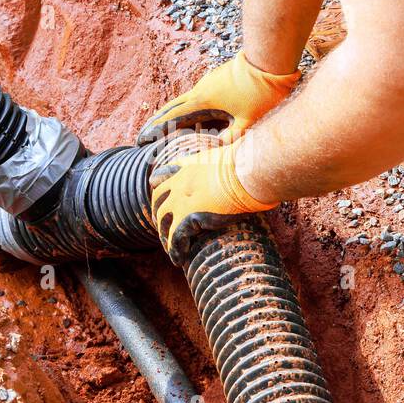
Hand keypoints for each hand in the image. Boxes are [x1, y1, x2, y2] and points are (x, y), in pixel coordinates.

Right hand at [136, 51, 299, 144]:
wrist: (268, 60)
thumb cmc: (259, 91)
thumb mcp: (248, 119)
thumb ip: (234, 136)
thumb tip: (222, 148)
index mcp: (203, 99)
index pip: (174, 114)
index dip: (158, 126)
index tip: (145, 135)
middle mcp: (201, 89)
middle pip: (175, 105)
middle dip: (161, 118)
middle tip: (147, 130)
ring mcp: (208, 82)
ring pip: (187, 99)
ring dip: (176, 111)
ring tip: (168, 124)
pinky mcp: (217, 78)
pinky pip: (199, 95)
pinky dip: (191, 105)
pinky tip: (196, 113)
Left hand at [149, 142, 278, 263]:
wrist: (247, 172)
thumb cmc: (247, 163)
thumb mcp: (229, 152)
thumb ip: (223, 150)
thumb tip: (233, 143)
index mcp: (188, 167)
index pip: (163, 175)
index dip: (159, 186)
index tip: (156, 192)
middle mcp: (180, 182)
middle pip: (159, 200)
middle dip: (159, 214)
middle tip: (164, 227)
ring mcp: (182, 200)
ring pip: (163, 220)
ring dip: (164, 234)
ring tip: (170, 247)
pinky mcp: (189, 217)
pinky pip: (176, 237)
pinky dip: (175, 250)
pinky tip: (178, 259)